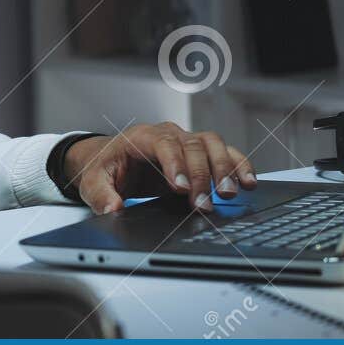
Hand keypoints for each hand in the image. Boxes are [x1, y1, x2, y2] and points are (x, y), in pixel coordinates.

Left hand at [62, 123, 256, 214]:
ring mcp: (187, 141)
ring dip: (225, 168)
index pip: (163, 144)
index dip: (175, 164)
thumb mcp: (94, 181)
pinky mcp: (200, 154)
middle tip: (204, 204)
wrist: (112, 159)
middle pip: (193, 146)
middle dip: (201, 175)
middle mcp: (169, 135)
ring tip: (230, 194)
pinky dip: (239, 165)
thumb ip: (102, 195)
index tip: (180, 188)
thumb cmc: (105, 167)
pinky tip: (249, 182)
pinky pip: (225, 153)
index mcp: (142, 137)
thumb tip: (113, 210)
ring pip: (213, 145)